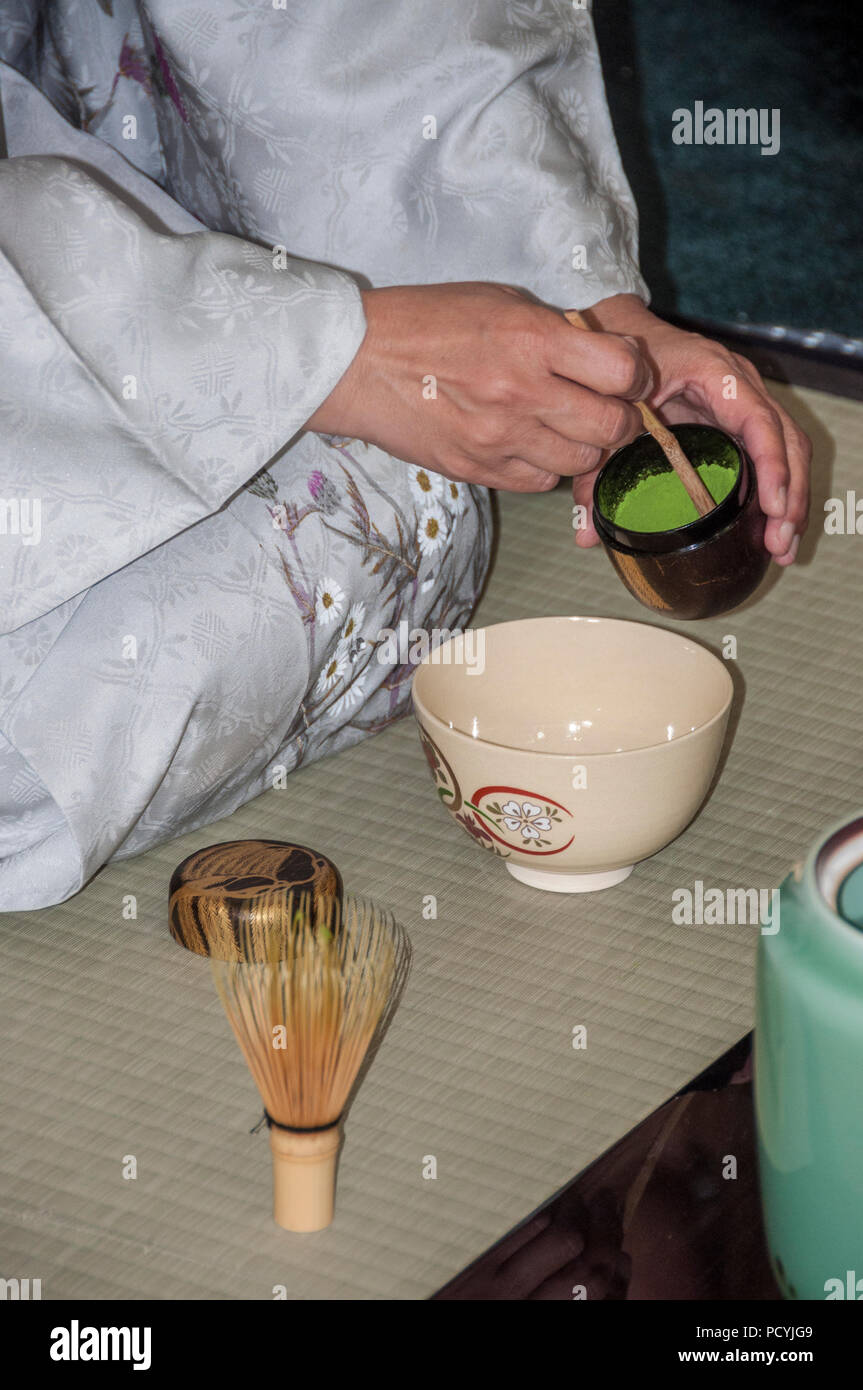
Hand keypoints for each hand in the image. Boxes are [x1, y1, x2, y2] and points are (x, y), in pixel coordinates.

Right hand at [305, 282, 652, 492]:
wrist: (359, 362)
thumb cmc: (429, 322)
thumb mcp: (501, 302)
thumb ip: (557, 332)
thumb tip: (609, 357)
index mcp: (532, 339)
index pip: (624, 371)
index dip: (637, 376)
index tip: (628, 375)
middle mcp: (522, 392)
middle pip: (612, 427)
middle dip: (621, 419)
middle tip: (607, 409)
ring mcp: (500, 438)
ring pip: (581, 462)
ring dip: (585, 447)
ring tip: (565, 427)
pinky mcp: (479, 469)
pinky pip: (540, 482)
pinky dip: (546, 467)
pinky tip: (531, 444)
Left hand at [572, 295, 810, 563]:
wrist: (621, 334)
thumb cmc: (617, 369)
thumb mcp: (608, 417)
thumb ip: (596, 473)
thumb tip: (585, 535)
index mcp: (714, 374)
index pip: (758, 420)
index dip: (772, 465)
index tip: (773, 507)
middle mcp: (742, 384)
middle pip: (786, 439)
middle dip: (789, 495)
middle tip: (779, 544)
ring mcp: (747, 399)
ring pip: (789, 447)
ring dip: (791, 498)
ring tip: (782, 547)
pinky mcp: (744, 417)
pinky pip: (775, 450)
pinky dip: (779, 488)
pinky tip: (774, 526)